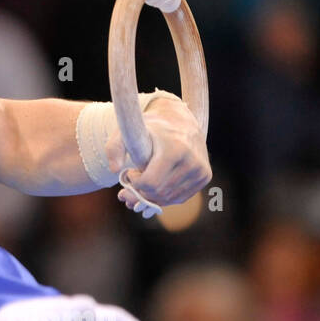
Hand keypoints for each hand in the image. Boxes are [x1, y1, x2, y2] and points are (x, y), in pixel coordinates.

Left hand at [105, 93, 209, 213]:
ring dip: (151, 197)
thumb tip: (114, 170)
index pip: (151, 182)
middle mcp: (192, 161)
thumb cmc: (152, 128)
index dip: (135, 183)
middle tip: (130, 185)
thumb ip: (115, 147)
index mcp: (175, 149)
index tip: (130, 172)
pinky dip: (164, 197)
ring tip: (139, 188)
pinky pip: (179, 198)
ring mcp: (201, 170)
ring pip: (169, 198)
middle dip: (140, 193)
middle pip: (159, 192)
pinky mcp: (205, 177)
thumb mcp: (129, 130)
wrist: (181, 122)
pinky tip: (153, 189)